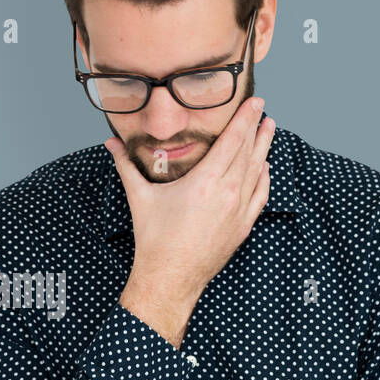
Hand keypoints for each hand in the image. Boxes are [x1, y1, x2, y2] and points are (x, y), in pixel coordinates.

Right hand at [107, 97, 273, 312]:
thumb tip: (110, 143)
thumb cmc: (155, 240)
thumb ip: (126, 166)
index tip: (255, 102)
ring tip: (269, 129)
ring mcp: (239, 211)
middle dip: (257, 127)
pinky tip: (264, 166)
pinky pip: (260, 195)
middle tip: (262, 108)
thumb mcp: (140, 197)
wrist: (169, 278)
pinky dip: (264, 177)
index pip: (233, 141)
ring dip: (264, 148)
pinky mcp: (242, 226)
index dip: (245, 118)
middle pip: (249, 152)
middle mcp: (228, 193)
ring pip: (258, 171)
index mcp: (206, 182)